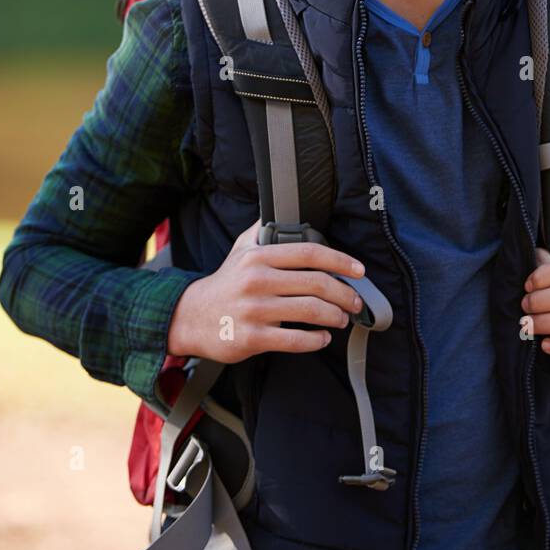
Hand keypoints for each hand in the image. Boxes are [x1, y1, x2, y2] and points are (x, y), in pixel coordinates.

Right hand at [168, 218, 365, 362]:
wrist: (190, 317)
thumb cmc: (224, 283)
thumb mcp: (239, 249)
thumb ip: (262, 229)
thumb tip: (283, 209)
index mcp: (259, 257)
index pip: (309, 252)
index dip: (340, 260)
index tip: (359, 270)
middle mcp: (257, 280)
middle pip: (316, 283)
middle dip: (344, 293)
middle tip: (355, 302)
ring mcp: (255, 310)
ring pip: (310, 311)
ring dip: (334, 317)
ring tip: (341, 319)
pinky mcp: (252, 338)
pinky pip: (295, 340)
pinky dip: (316, 340)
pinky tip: (322, 338)